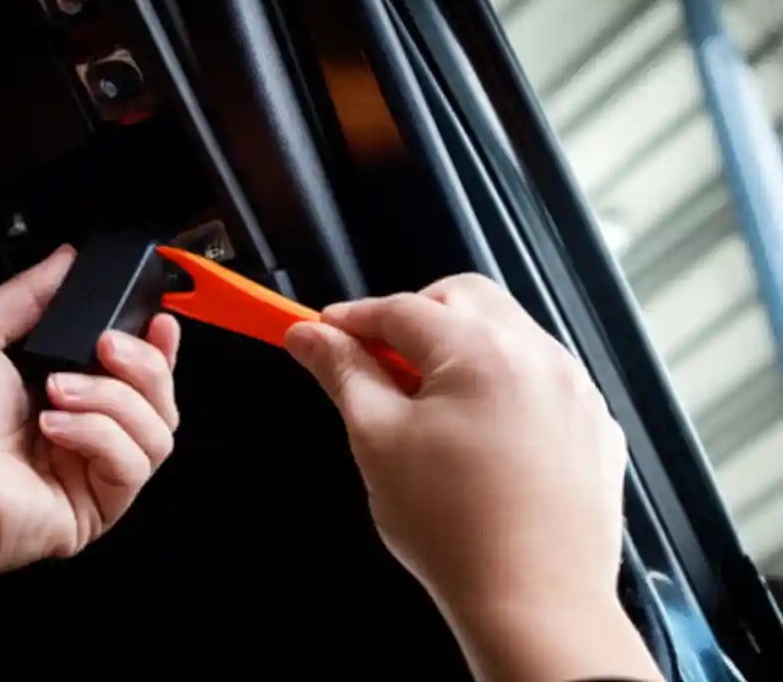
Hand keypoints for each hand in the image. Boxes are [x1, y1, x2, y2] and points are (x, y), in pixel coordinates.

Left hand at [0, 245, 180, 580]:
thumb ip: (29, 292)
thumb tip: (67, 258)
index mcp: (60, 391)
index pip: (133, 369)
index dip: (155, 345)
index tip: (158, 319)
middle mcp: (83, 431)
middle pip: (157, 394)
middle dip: (143, 362)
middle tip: (104, 346)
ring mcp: (91, 472)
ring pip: (156, 427)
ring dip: (112, 398)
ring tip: (58, 391)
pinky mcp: (97, 508)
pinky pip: (133, 464)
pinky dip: (100, 436)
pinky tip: (56, 429)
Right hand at [285, 274, 657, 680]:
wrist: (536, 605)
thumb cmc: (454, 528)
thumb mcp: (376, 440)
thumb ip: (343, 373)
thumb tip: (309, 335)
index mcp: (481, 349)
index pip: (402, 307)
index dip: (353, 318)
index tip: (323, 332)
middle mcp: (539, 355)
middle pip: (464, 299)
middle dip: (415, 316)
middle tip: (379, 362)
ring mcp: (577, 390)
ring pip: (508, 335)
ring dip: (462, 348)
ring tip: (428, 406)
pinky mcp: (596, 427)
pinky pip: (543, 380)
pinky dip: (504, 387)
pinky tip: (479, 436)